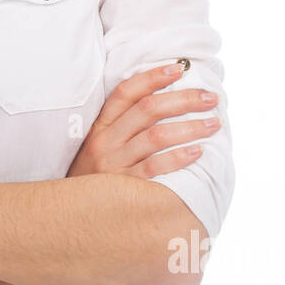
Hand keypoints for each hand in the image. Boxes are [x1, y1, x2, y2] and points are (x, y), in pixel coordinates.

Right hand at [67, 61, 219, 178]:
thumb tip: (165, 106)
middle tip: (210, 98)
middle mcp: (105, 142)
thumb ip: (122, 129)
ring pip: (156, 136)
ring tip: (213, 123)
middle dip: (184, 99)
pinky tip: (198, 151)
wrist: (71, 216)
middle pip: (148, 110)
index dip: (153, 77)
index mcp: (100, 127)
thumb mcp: (97, 149)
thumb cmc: (93, 180)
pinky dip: (178, 157)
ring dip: (190, 127)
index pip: (126, 92)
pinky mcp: (124, 188)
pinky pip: (155, 167)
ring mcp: (114, 164)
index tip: (180, 68)